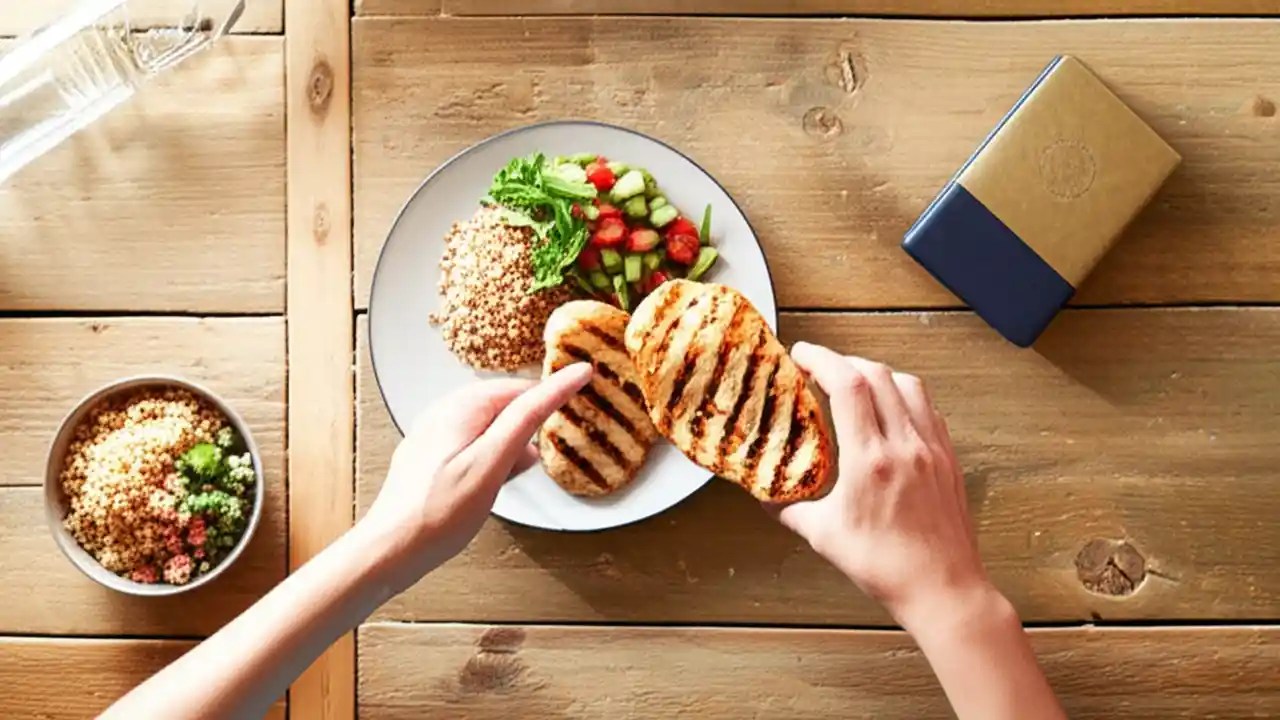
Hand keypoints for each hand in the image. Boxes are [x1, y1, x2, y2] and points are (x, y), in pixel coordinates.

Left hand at [359, 364, 591, 592]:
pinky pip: (471, 444)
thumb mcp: (492, 462)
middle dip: (530, 420)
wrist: (389, 550)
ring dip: (511, 441)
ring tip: (519, 470)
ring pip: (487, 425)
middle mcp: (443, 413)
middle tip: (557, 436)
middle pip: (503, 404)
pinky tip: (493, 481)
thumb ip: (527, 419)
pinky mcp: (429, 458)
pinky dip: (492, 456)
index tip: (585, 379)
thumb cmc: (438, 514)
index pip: (521, 388)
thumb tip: (562, 382)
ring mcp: (433, 435)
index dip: (554, 390)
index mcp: (461, 407)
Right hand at [773, 342, 989, 632]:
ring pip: (908, 384)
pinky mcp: (948, 458)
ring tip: (855, 382)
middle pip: (877, 374)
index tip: (801, 354)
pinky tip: (889, 410)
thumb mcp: (824, 536)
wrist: (943, 588)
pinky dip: (904, 396)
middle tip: (820, 367)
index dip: (822, 359)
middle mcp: (905, 445)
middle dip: (844, 361)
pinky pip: (927, 409)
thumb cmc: (886, 567)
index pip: (848, 385)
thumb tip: (766, 495)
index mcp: (871, 460)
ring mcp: (931, 449)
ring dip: (877, 373)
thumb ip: (790, 508)